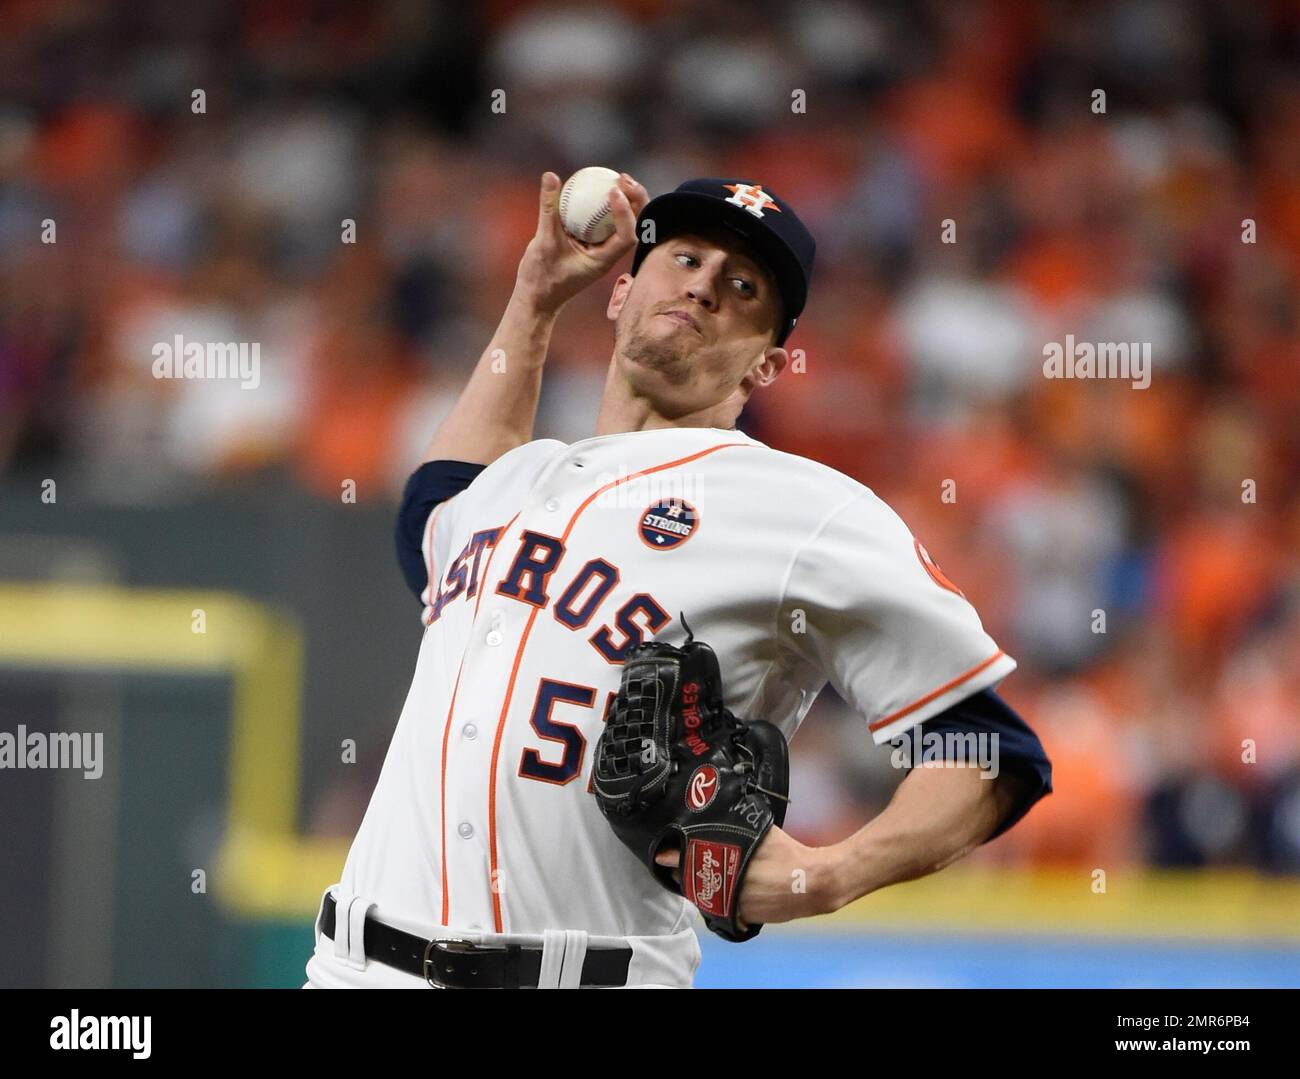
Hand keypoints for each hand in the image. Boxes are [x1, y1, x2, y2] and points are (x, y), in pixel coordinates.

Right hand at [515, 170, 649, 315]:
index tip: (613, 191)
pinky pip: (606, 222)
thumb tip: (550, 175)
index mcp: (604, 260)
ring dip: (627, 200)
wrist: (537, 297)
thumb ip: (548, 209)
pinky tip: (598, 187)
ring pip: (624, 223)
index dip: (626, 212)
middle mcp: (609, 254)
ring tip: (617, 177)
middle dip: (636, 200)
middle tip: (622, 177)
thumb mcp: (542, 240)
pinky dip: (607, 205)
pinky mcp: (593, 244)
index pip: (627, 235)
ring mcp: (603, 249)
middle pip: (635, 226)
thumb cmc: (541, 277)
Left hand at [654, 826, 838, 928]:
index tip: (661, 856)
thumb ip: (738, 828)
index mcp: (726, 863)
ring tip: (692, 879)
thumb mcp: (761, 833)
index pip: (687, 862)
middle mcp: (725, 887)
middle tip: (676, 865)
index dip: (673, 858)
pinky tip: (718, 893)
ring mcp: (733, 905)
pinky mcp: (743, 918)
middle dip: (682, 874)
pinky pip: (721, 909)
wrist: (813, 883)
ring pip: (704, 898)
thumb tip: (720, 813)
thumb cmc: (788, 853)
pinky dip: (717, 901)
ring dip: (697, 889)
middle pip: (691, 883)